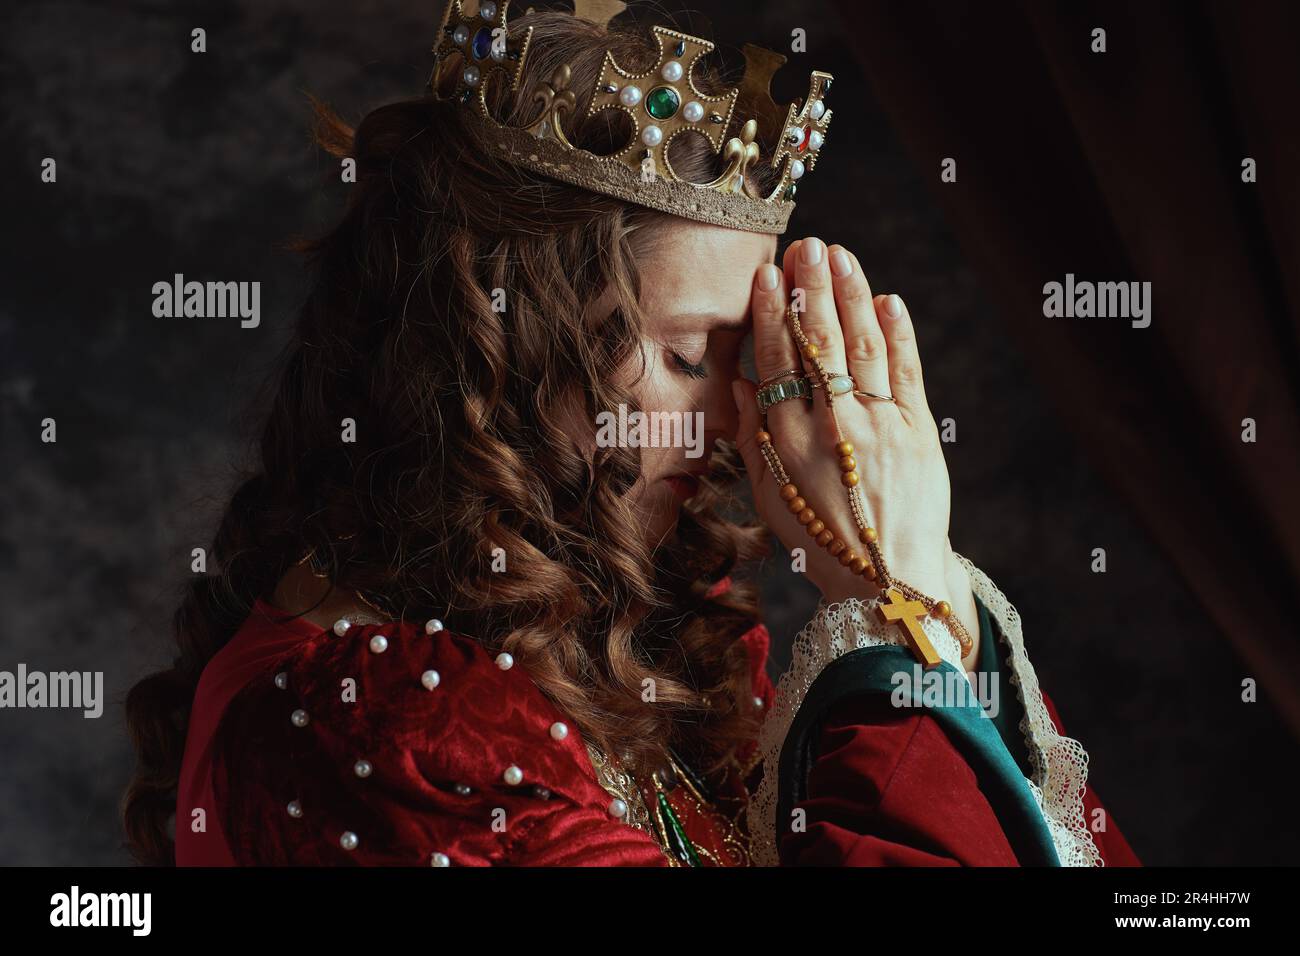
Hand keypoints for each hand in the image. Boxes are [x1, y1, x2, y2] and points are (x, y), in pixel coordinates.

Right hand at [732, 237, 975, 646]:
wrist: (886, 581)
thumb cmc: (820, 540)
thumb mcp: (768, 496)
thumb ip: (751, 438)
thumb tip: (740, 384)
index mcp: (789, 441)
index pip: (778, 360)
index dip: (773, 313)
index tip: (768, 275)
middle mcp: (833, 425)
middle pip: (821, 342)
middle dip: (813, 287)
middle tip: (808, 245)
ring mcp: (880, 425)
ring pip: (863, 345)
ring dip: (852, 295)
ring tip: (841, 257)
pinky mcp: (918, 431)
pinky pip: (905, 370)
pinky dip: (898, 332)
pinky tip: (887, 300)